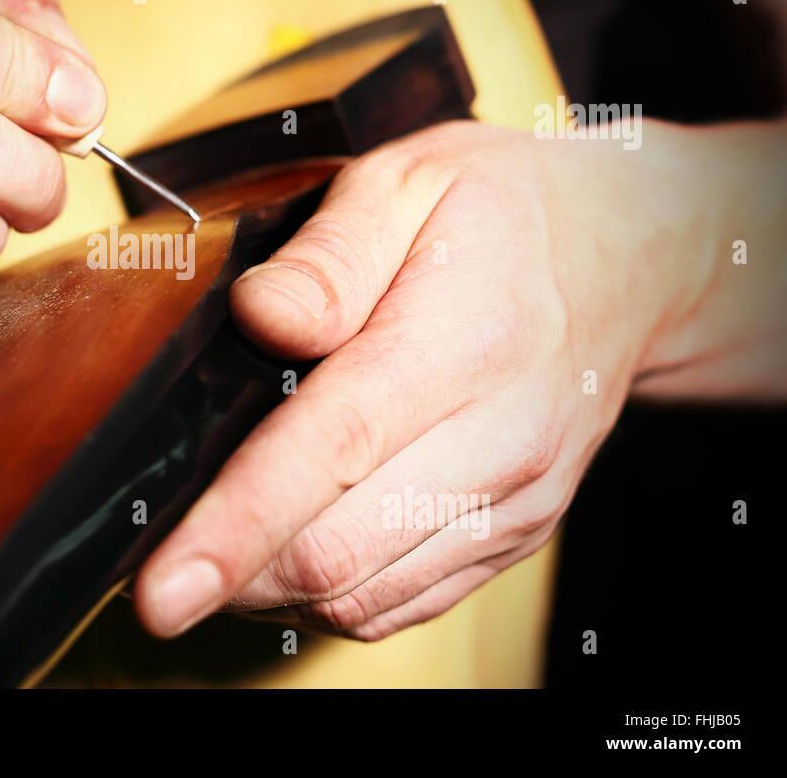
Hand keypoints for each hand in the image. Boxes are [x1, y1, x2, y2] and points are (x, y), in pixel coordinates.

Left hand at [134, 119, 717, 639]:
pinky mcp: (512, 534)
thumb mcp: (409, 184)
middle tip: (157, 559)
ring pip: (363, 594)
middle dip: (231, 572)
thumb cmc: (503, 213)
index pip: (332, 452)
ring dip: (271, 589)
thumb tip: (259, 318)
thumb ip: (330, 257)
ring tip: (217, 547)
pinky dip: (328, 595)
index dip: (236, 528)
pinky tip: (288, 550)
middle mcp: (498, 442)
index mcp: (460, 345)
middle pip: (338, 552)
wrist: (629, 260)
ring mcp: (513, 501)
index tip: (162, 590)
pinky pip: (400, 602)